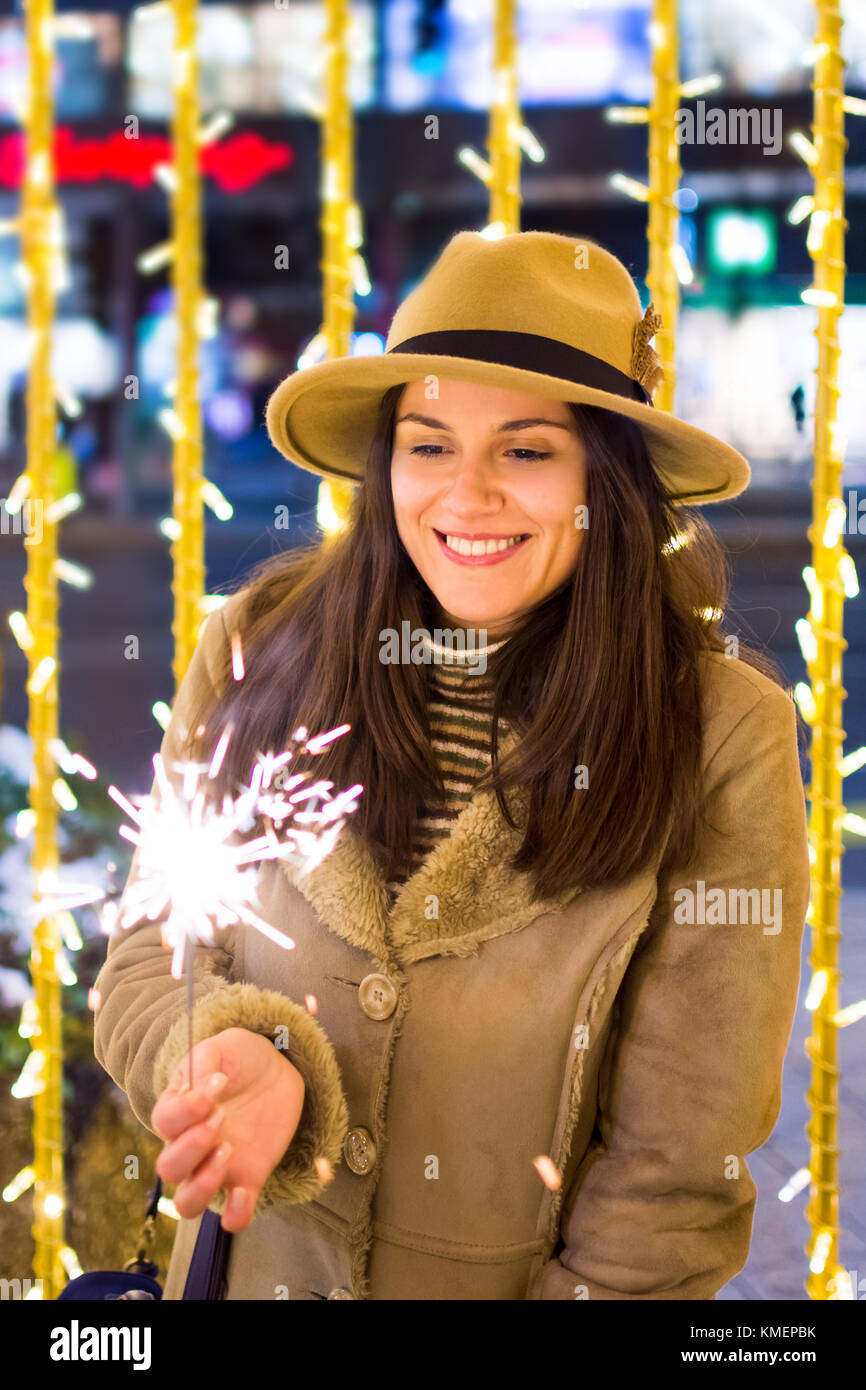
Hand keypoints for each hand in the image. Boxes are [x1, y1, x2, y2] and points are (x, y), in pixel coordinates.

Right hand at [152, 1027, 305, 1231]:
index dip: (184, 1111)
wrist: (274, 1070)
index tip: (215, 1087)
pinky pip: (234, 1215)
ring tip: (227, 1152)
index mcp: (178, 1111)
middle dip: (191, 1147)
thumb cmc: (239, 1058)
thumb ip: (204, 1064)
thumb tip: (203, 1089)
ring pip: (187, 1202)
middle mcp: (190, 1146)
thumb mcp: (221, 1048)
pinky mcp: (248, 1179)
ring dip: (201, 1186)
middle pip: (168, 1168)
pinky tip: (243, 1195)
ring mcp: (217, 1166)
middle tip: (221, 1117)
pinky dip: (235, 1214)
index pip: (163, 1122)